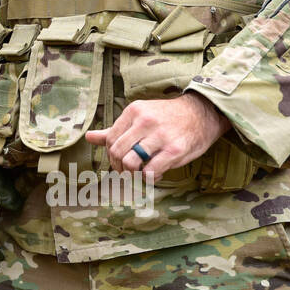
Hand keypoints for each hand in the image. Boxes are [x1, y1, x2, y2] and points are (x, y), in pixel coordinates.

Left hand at [86, 93, 231, 182]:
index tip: (120, 162)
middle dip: (119, 167)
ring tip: (141, 173)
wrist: (202, 114)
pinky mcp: (175, 150)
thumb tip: (88, 137)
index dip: (111, 156)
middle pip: (117, 152)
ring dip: (133, 174)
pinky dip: (149, 178)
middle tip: (128, 171)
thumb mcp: (140, 116)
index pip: (109, 139)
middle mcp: (145, 121)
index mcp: (134, 111)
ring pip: (131, 163)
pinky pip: (151, 171)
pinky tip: (156, 173)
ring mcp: (160, 135)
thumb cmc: (167, 118)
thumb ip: (115, 129)